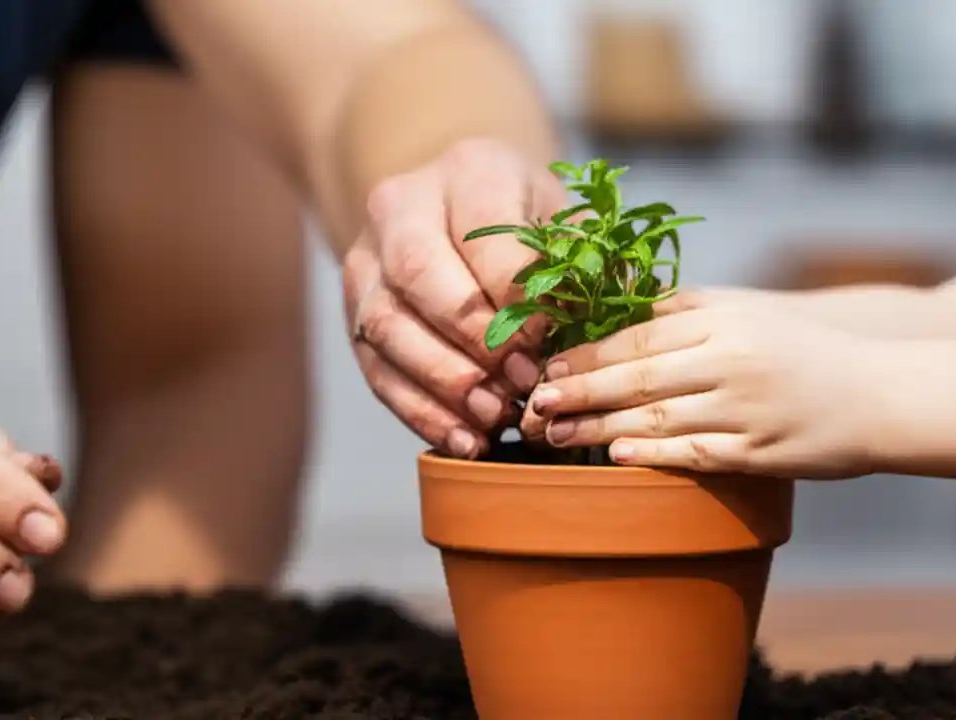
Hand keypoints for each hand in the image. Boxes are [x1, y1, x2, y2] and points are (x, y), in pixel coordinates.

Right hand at [342, 138, 566, 457]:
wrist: (465, 208)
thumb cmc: (530, 221)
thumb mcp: (566, 223)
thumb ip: (582, 266)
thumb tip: (602, 324)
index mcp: (467, 171)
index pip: (484, 238)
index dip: (517, 300)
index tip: (549, 343)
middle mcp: (401, 207)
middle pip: (418, 275)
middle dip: (473, 341)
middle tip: (521, 385)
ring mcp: (367, 261)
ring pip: (386, 326)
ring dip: (442, 383)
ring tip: (492, 418)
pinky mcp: (354, 313)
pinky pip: (376, 368)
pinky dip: (419, 411)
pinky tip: (462, 440)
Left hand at [520, 302, 885, 478]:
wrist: (879, 393)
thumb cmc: (799, 347)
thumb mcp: (744, 311)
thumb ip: (682, 309)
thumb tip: (612, 305)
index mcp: (723, 320)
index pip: (639, 335)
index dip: (587, 353)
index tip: (547, 364)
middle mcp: (731, 361)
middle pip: (638, 377)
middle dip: (579, 391)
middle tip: (534, 403)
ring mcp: (745, 408)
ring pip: (657, 419)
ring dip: (599, 428)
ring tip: (556, 434)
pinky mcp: (759, 452)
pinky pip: (693, 454)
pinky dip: (650, 455)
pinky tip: (614, 455)